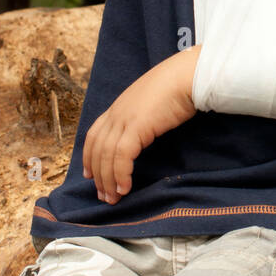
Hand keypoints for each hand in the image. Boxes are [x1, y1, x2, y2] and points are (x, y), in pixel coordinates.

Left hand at [82, 47, 202, 205]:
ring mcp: (124, 118)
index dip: (89, 157)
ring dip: (108, 180)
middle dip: (98, 175)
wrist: (186, 76)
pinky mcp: (136, 126)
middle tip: (103, 196)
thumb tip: (145, 129)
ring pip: (107, 155)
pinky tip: (125, 188)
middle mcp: (116, 113)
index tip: (90, 175)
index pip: (94, 135)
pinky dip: (121, 174)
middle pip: (97, 149)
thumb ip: (142, 115)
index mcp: (118, 107)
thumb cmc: (176, 86)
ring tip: (113, 199)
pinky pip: (122, 156)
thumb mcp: (151, 102)